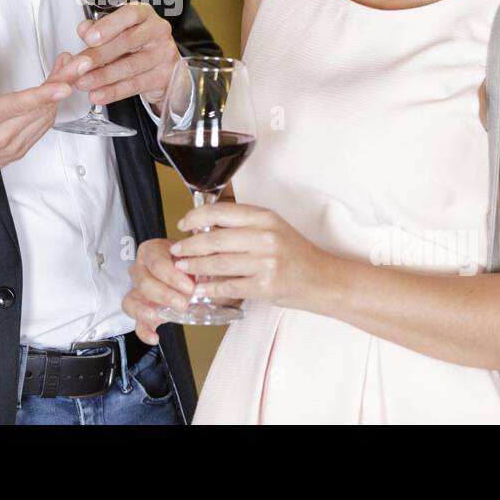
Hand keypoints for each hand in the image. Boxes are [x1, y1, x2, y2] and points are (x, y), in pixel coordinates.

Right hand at [0, 50, 76, 176]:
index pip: (19, 106)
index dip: (44, 95)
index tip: (63, 85)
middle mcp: (3, 135)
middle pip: (41, 108)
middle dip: (63, 83)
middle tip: (77, 64)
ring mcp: (14, 144)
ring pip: (46, 117)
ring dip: (60, 93)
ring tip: (68, 70)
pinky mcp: (20, 149)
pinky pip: (43, 127)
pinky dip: (53, 107)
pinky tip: (56, 92)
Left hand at [50, 2, 179, 108]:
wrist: (161, 67)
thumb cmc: (138, 45)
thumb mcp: (119, 32)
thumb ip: (100, 29)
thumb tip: (84, 29)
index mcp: (144, 14)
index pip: (129, 14)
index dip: (108, 25)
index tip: (89, 38)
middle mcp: (157, 31)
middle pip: (126, 42)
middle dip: (98, 55)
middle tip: (79, 65)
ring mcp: (163, 54)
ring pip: (129, 66)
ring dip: (102, 76)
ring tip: (84, 82)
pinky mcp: (164, 76)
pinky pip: (135, 85)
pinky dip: (114, 91)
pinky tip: (99, 93)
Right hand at [123, 238, 195, 344]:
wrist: (200, 276)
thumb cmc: (196, 262)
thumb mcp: (201, 252)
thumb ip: (202, 253)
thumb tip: (207, 252)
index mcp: (154, 251)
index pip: (156, 260)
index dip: (171, 274)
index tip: (189, 285)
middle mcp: (142, 269)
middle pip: (143, 281)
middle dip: (164, 293)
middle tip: (183, 302)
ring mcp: (139, 291)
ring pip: (132, 300)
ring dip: (148, 310)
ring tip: (163, 317)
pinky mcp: (142, 310)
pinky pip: (135, 322)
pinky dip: (143, 331)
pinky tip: (154, 337)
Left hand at [170, 202, 329, 309]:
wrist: (322, 279)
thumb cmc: (295, 254)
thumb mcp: (272, 228)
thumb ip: (243, 225)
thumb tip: (205, 226)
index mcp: (265, 217)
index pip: (220, 212)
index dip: (195, 217)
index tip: (183, 224)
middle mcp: (265, 237)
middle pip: (214, 239)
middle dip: (188, 246)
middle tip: (176, 250)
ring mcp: (265, 263)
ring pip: (218, 263)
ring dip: (195, 266)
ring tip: (183, 267)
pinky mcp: (264, 286)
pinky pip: (228, 286)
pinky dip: (210, 287)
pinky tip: (201, 287)